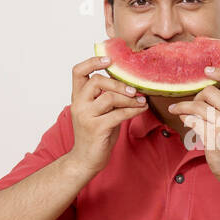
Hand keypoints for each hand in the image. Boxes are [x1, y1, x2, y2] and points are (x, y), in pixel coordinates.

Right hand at [68, 56, 148, 176]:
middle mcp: (78, 104)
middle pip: (96, 81)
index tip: (109, 60)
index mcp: (77, 97)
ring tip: (141, 101)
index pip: (78, 71)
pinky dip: (133, 110)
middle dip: (118, 83)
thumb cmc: (95, 134)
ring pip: (109, 98)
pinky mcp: (97, 128)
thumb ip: (106, 97)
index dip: (92, 61)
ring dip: (129, 98)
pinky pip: (119, 114)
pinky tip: (141, 109)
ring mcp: (86, 116)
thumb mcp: (99, 111)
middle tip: (133, 90)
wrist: (85, 160)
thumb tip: (130, 84)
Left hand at [167, 67, 219, 193]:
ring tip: (176, 110)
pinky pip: (193, 121)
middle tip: (193, 106)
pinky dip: (185, 119)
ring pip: (197, 106)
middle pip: (209, 92)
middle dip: (196, 97)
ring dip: (183, 107)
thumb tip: (210, 86)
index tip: (207, 70)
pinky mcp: (213, 137)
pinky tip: (184, 120)